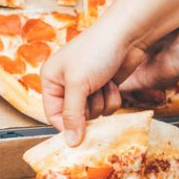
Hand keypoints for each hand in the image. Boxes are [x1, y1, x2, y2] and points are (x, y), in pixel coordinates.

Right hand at [41, 22, 146, 145]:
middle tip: (93, 93)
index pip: (53, 116)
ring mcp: (87, 87)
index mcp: (51, 80)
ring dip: (102, 102)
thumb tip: (70, 143)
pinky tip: (112, 81)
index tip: (80, 135)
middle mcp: (66, 84)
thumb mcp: (78, 84)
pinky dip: (112, 97)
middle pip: (75, 118)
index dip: (67, 126)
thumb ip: (72, 115)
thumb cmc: (96, 51)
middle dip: (88, 109)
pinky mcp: (104, 87)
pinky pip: (107, 107)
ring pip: (93, 114)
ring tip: (103, 82)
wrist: (127, 35)